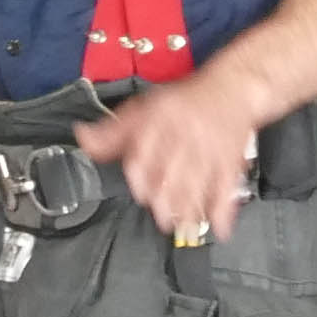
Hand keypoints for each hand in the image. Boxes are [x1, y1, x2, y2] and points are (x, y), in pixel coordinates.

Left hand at [75, 74, 258, 239]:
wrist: (233, 88)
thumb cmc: (184, 102)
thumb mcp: (143, 109)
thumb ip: (112, 131)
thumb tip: (82, 139)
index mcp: (160, 119)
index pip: (146, 149)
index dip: (141, 174)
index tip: (139, 191)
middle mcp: (184, 133)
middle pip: (172, 170)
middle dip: (165, 196)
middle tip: (160, 215)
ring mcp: (209, 148)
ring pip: (198, 182)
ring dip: (190, 208)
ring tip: (182, 226)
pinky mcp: (230, 160)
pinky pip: (226, 186)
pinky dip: (223, 210)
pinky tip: (217, 227)